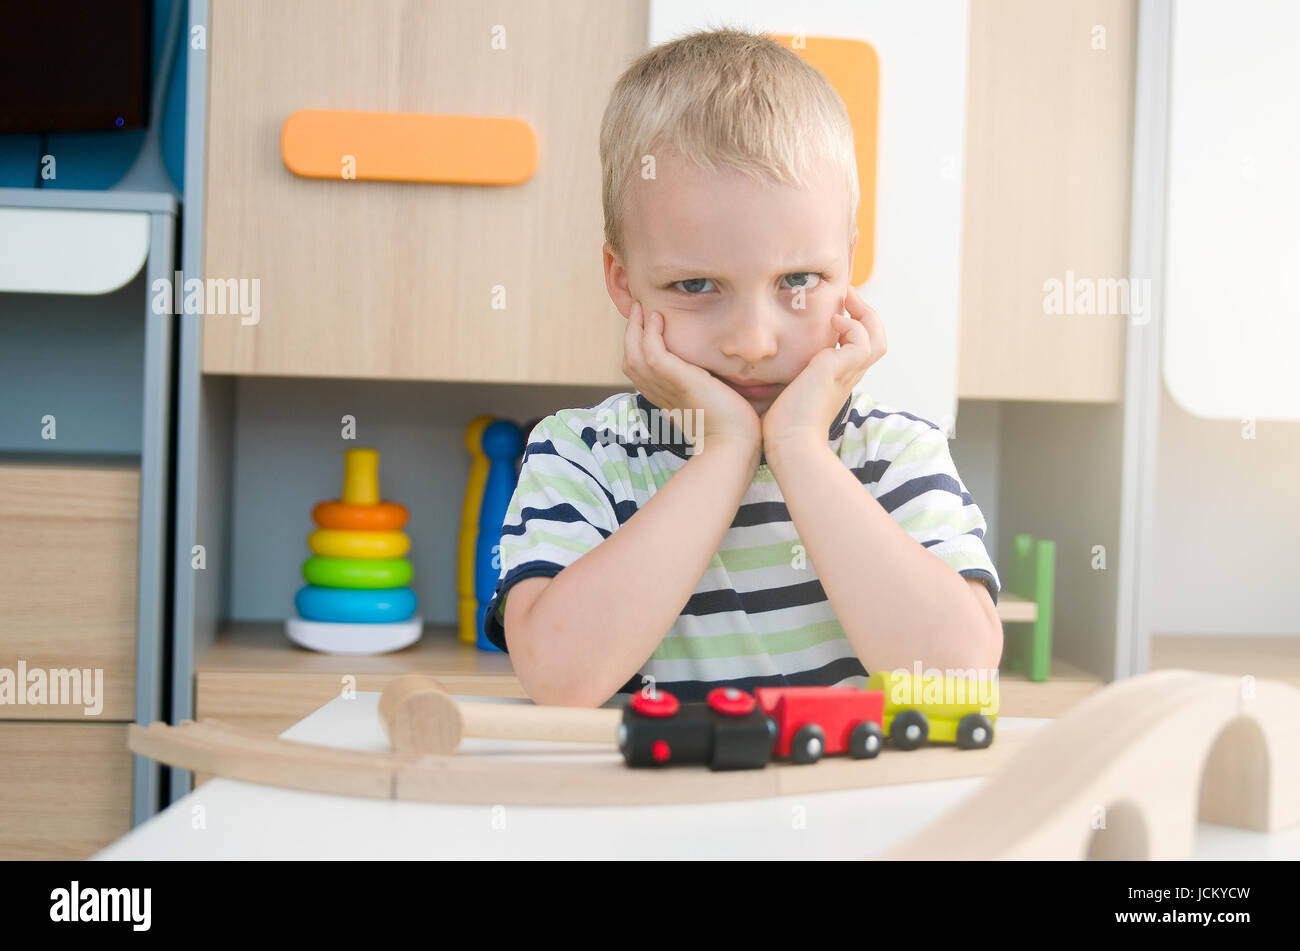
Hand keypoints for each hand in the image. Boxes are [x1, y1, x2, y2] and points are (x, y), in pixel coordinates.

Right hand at [622, 300, 761, 451]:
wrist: (736, 444)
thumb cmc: (732, 428)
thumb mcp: (712, 402)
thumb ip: (704, 388)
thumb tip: (713, 375)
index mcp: (664, 400)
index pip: (638, 371)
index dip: (636, 348)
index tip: (645, 328)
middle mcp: (659, 394)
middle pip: (630, 361)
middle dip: (630, 334)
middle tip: (638, 310)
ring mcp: (666, 388)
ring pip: (633, 354)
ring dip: (636, 328)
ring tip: (643, 308)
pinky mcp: (678, 381)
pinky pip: (652, 352)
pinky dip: (649, 332)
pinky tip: (658, 318)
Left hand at [761, 285, 885, 455]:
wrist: (789, 443)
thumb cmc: (782, 425)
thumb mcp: (789, 391)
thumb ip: (791, 375)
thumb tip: (772, 362)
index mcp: (839, 380)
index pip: (860, 350)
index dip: (855, 327)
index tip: (837, 312)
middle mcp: (848, 376)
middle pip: (877, 340)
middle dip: (865, 315)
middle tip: (848, 296)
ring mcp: (847, 373)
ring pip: (876, 338)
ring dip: (865, 315)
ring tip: (847, 299)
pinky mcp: (839, 370)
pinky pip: (862, 341)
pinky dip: (852, 325)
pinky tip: (833, 321)